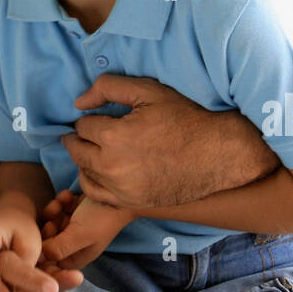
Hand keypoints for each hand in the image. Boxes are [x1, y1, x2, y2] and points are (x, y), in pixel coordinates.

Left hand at [40, 195, 132, 270]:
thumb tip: (36, 258)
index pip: (51, 265)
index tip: (40, 243)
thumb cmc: (102, 216)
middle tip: (54, 221)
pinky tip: (68, 195)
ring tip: (61, 203)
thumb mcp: (79, 236)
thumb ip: (57, 249)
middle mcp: (74, 243)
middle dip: (48, 229)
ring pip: (50, 222)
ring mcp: (73, 225)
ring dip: (53, 212)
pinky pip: (57, 208)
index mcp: (77, 256)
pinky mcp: (73, 209)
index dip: (42, 256)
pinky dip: (60, 201)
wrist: (117, 188)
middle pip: (47, 242)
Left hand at [62, 75, 276, 208]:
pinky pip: (96, 194)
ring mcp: (121, 189)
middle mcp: (112, 167)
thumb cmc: (183, 118)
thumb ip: (107, 88)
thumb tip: (78, 102)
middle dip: (80, 138)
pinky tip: (95, 172)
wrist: (214, 154)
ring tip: (91, 149)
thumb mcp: (147, 91)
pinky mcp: (131, 203)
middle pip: (78, 150)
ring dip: (84, 159)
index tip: (98, 117)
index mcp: (114, 136)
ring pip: (84, 172)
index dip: (90, 118)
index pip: (83, 126)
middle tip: (87, 132)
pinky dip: (91, 182)